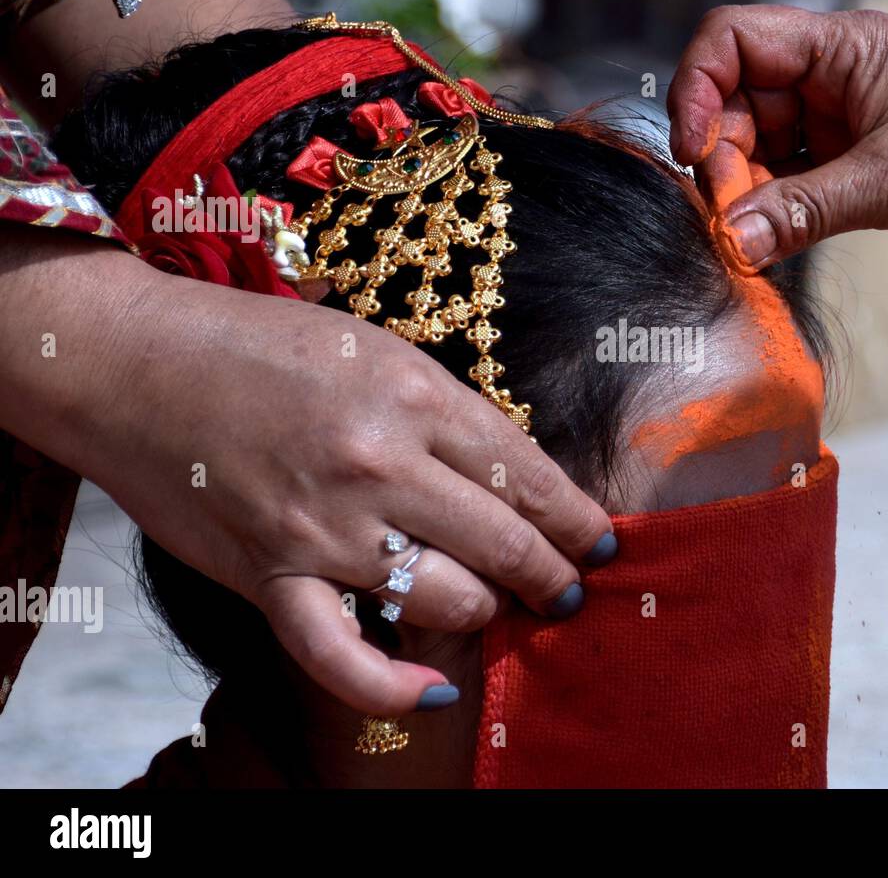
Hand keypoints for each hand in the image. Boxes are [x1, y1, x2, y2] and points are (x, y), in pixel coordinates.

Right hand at [0, 233, 613, 713]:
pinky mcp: (269, 575)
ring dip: (484, 611)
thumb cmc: (261, 346)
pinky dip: (392, 685)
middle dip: (552, 577)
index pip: (528, 476)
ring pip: (448, 598)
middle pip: (505, 543)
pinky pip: (339, 655)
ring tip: (493, 607)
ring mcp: (324, 527)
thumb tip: (511, 474)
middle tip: (567, 591)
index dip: (577, 521)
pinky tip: (434, 690)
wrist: (137, 361)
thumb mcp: (375, 352)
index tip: (600, 543)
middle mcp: (381, 463)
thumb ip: (444, 413)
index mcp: (416, 396)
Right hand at [668, 5, 887, 273]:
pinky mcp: (848, 167)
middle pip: (735, 100)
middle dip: (720, 154)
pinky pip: (784, 181)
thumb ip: (803, 209)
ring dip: (741, 188)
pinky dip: (768, 209)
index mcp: (844, 46)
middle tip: (726, 212)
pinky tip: (767, 240)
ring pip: (754, 145)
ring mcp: (838, 122)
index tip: (691, 150)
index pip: (734, 39)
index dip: (696, 88)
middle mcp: (832, 76)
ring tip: (750, 233)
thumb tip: (731, 239)